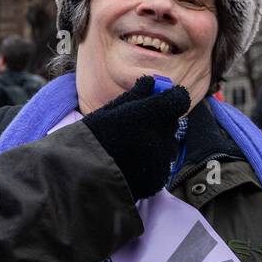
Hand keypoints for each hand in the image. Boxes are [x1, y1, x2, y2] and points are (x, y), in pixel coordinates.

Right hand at [80, 75, 189, 201]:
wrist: (83, 175)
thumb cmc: (93, 137)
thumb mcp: (110, 111)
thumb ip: (135, 95)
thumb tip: (151, 82)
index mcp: (153, 115)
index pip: (179, 99)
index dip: (171, 98)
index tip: (161, 99)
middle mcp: (163, 136)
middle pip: (170, 123)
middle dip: (158, 122)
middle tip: (135, 128)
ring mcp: (163, 160)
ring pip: (166, 145)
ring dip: (155, 143)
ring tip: (130, 149)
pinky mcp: (159, 179)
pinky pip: (160, 166)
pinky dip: (149, 164)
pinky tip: (130, 165)